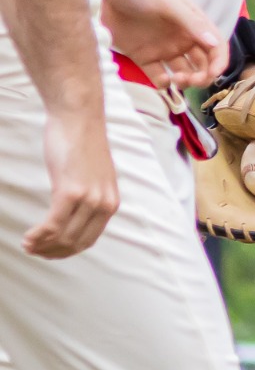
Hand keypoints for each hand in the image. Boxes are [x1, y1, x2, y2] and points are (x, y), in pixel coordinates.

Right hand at [26, 106, 117, 257]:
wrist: (79, 118)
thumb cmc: (82, 144)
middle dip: (52, 251)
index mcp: (111, 201)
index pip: (89, 239)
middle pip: (76, 243)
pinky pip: (53, 225)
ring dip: (42, 246)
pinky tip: (28, 237)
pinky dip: (38, 236)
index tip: (49, 252)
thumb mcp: (93, 176)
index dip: (66, 251)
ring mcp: (89, 198)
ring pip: (63, 237)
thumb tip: (73, 216)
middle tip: (33, 250)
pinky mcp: (70, 191)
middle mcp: (104, 203)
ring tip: (28, 245)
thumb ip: (89, 196)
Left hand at [99, 0, 227, 87]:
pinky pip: (158, 77)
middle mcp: (182, 39)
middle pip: (202, 63)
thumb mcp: (170, 4)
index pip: (216, 46)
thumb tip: (215, 44)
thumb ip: (193, 23)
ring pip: (184, 72)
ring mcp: (163, 49)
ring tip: (176, 79)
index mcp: (193, 24)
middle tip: (194, 80)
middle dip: (203, 75)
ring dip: (186, 81)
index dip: (219, 61)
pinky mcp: (144, 58)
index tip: (214, 73)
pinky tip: (162, 80)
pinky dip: (163, 84)